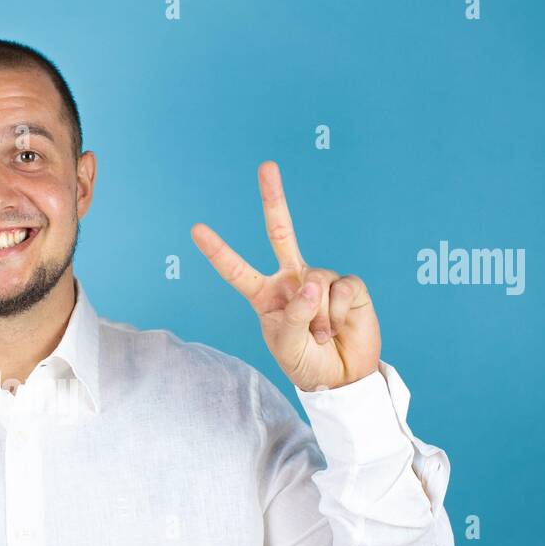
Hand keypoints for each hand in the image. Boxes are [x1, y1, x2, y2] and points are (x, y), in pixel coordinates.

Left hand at [191, 161, 381, 391]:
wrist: (342, 379)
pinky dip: (336, 314)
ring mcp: (320, 280)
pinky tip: (338, 328)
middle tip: (266, 166)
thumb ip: (293, 315)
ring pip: (315, 280)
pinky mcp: (348, 286)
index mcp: (265, 295)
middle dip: (274, 199)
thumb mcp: (287, 345)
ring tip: (321, 336)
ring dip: (317, 317)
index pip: (237, 270)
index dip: (219, 251)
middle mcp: (292, 280)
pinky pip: (340, 289)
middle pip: (281, 232)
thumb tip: (311, 286)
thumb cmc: (306, 363)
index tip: (196, 229)